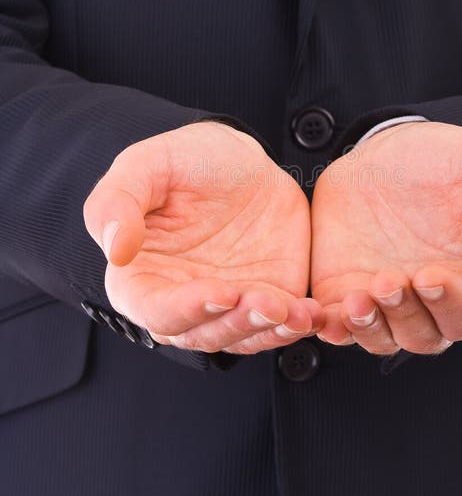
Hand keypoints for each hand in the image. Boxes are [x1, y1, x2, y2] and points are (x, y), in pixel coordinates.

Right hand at [83, 122, 321, 353]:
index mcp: (141, 277)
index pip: (154, 310)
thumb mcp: (145, 165)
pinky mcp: (269, 299)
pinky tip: (312, 314)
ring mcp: (228, 305)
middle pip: (203, 334)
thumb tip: (116, 250)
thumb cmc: (185, 161)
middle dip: (236, 324)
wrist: (242, 158)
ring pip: (244, 337)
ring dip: (269, 331)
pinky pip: (280, 326)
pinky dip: (296, 326)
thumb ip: (116, 202)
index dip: (184, 309)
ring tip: (294, 311)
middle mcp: (183, 300)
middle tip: (266, 302)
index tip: (219, 293)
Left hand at [310, 121, 461, 354]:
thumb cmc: (447, 160)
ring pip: (380, 340)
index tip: (430, 276)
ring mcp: (387, 304)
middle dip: (405, 315)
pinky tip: (320, 315)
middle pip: (424, 337)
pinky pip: (337, 327)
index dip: (454, 306)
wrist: (385, 152)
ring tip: (356, 298)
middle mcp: (433, 304)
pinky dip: (330, 328)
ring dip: (367, 327)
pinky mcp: (344, 295)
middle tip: (386, 279)